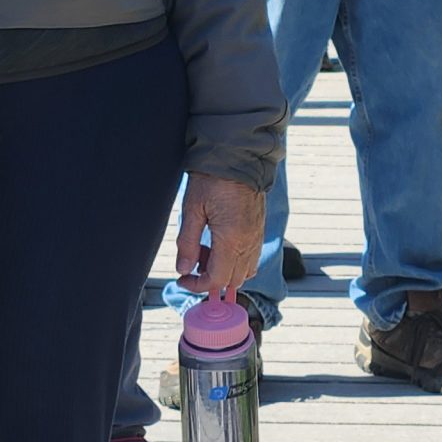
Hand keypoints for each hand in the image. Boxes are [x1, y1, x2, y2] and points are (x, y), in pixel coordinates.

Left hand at [175, 173, 265, 298]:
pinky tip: (219, 244)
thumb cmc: (213, 179)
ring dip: (224, 271)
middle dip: (210, 279)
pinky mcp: (259, 229)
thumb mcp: (192, 209)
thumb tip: (183, 269)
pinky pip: (251, 258)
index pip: (217, 279)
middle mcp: (249, 242)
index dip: (198, 286)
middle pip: (233, 280)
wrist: (238, 156)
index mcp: (231, 239)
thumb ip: (187, 242)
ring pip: (245, 272)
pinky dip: (235, 261)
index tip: (182, 279)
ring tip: (204, 250)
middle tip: (192, 261)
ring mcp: (257, 236)